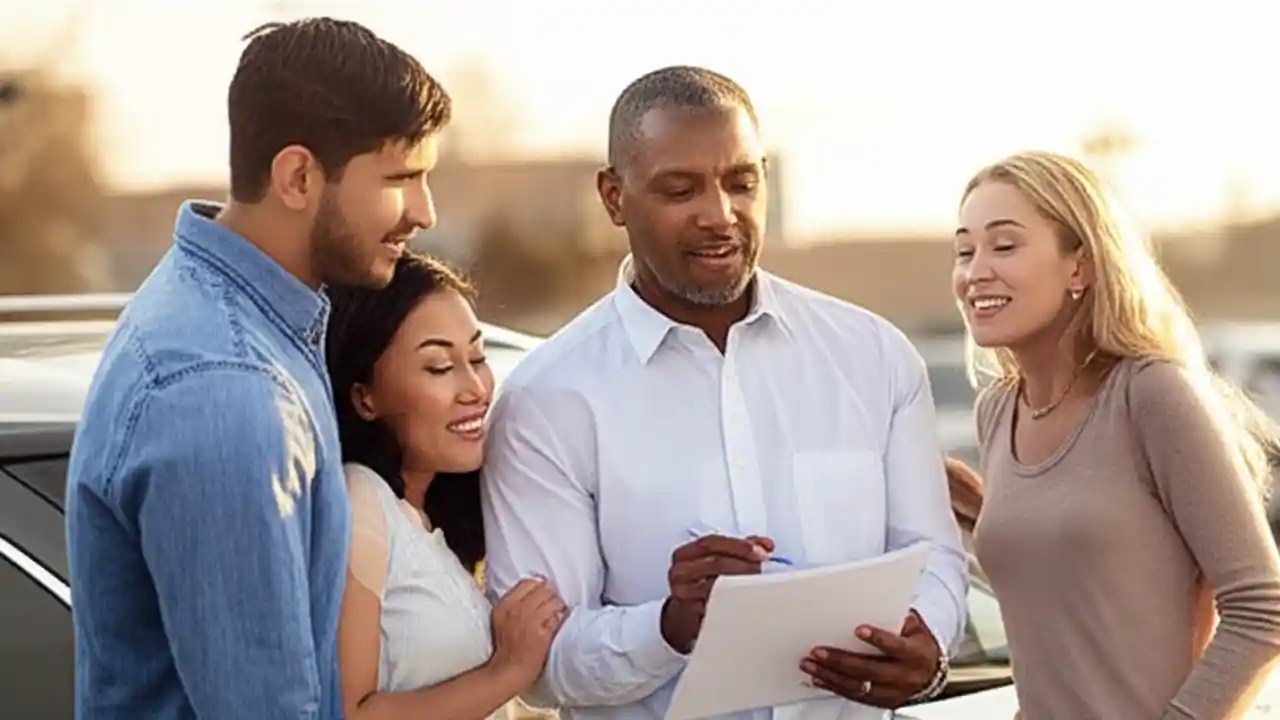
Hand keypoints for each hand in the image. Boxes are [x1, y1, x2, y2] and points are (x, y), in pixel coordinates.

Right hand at [488, 577, 567, 686]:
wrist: (507, 671)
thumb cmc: (505, 649)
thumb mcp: (500, 620)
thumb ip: (513, 604)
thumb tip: (533, 591)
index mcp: (505, 605)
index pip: (528, 582)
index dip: (539, 589)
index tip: (543, 597)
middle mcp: (516, 609)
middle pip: (544, 589)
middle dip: (551, 597)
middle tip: (552, 607)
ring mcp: (529, 620)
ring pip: (554, 600)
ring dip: (559, 607)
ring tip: (556, 616)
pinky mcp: (542, 632)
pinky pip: (558, 617)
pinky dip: (560, 619)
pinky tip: (557, 626)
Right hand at [661, 534, 773, 653]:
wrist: (685, 614)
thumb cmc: (702, 584)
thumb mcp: (715, 561)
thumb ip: (740, 549)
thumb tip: (765, 545)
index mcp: (685, 554)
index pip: (711, 543)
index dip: (738, 545)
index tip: (760, 551)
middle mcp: (681, 571)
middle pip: (716, 562)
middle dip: (744, 563)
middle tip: (762, 567)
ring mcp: (683, 592)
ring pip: (717, 585)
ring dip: (742, 584)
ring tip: (758, 584)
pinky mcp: (690, 612)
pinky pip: (716, 605)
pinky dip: (734, 602)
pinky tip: (746, 600)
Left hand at [799, 611, 940, 708]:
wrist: (930, 673)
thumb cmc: (918, 644)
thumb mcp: (915, 627)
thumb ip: (897, 616)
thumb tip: (873, 603)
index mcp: (916, 654)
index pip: (896, 647)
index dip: (878, 639)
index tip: (858, 629)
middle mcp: (905, 676)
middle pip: (869, 670)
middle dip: (841, 660)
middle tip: (818, 651)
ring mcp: (893, 692)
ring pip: (858, 686)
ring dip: (830, 675)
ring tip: (810, 664)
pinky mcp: (881, 701)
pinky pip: (855, 696)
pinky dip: (834, 687)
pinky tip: (819, 679)